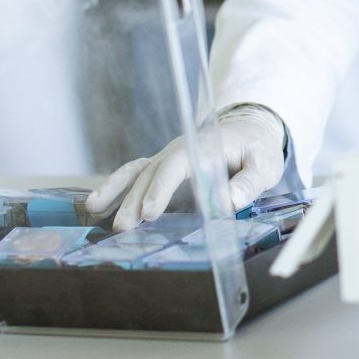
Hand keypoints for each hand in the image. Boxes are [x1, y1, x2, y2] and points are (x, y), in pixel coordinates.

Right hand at [85, 105, 287, 229]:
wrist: (249, 131)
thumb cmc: (257, 148)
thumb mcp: (264, 164)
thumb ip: (249, 182)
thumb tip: (229, 201)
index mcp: (204, 147)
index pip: (178, 164)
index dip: (162, 187)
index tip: (151, 211)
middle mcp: (180, 151)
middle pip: (152, 173)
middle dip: (134, 200)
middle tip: (122, 227)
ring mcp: (168, 159)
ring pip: (137, 173)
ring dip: (116, 191)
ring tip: (94, 210)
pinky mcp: (163, 170)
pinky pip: (135, 176)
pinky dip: (115, 188)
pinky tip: (97, 205)